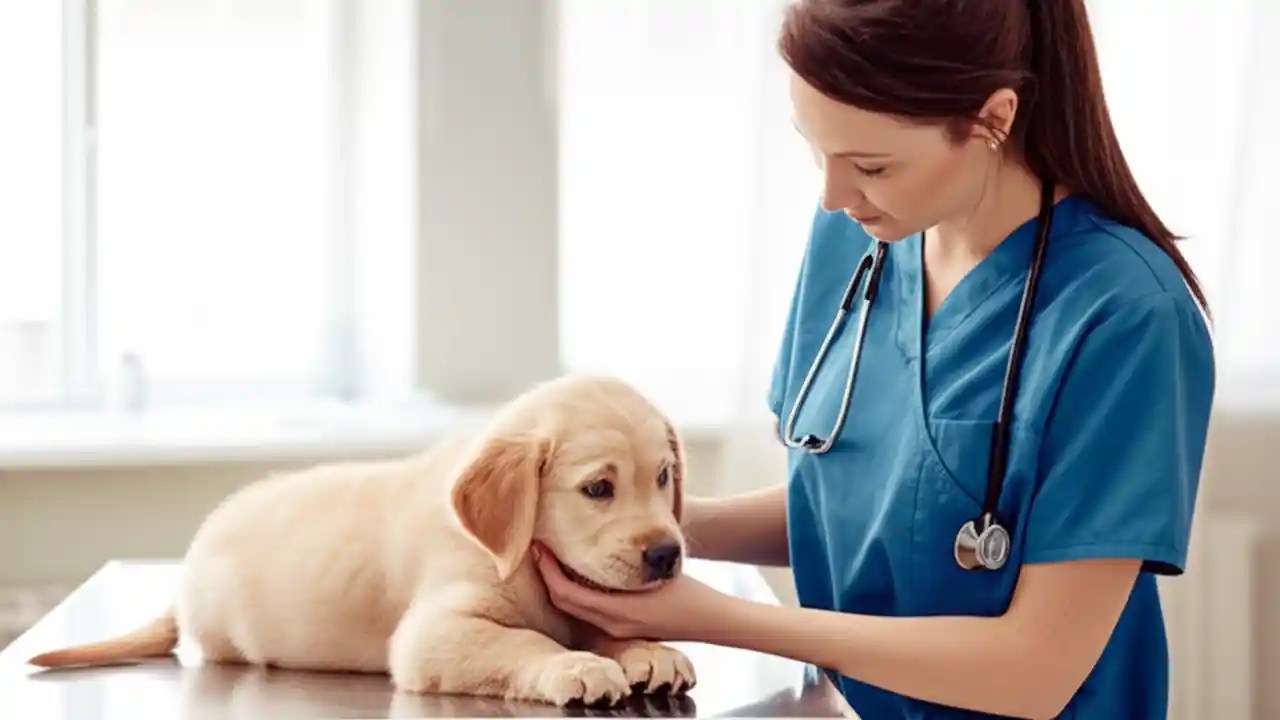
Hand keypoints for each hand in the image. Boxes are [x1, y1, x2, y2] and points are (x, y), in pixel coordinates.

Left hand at [531, 542, 741, 641]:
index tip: (540, 547)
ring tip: (558, 557)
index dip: (547, 570)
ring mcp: (617, 630)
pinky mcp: (625, 630)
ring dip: (563, 584)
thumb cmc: (690, 593)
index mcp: (616, 612)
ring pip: (576, 608)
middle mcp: (611, 625)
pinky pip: (592, 611)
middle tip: (541, 548)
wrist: (712, 621)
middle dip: (549, 576)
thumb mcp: (657, 571)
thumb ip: (628, 561)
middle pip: (564, 602)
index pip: (565, 592)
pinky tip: (585, 573)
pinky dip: (581, 593)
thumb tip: (603, 538)